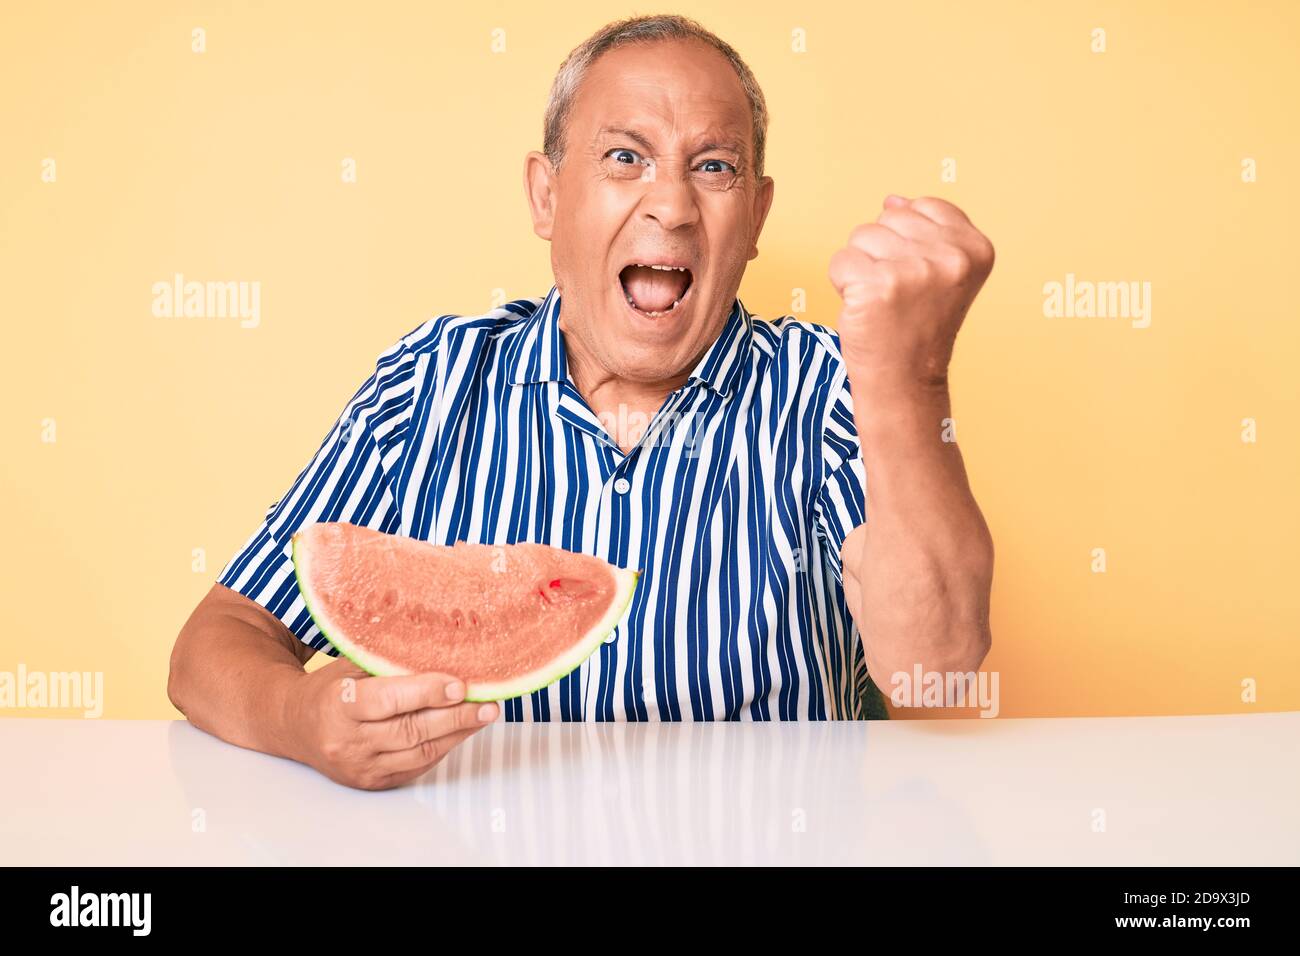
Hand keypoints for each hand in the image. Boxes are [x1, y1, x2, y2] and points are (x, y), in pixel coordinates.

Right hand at [288, 657, 498, 789]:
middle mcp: (347, 741)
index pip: (388, 701)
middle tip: (489, 704)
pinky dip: (443, 747)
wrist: (294, 726)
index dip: (426, 693)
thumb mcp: (351, 665)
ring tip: (484, 715)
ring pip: (419, 753)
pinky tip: (461, 730)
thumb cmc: (330, 687)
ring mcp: (359, 767)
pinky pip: (416, 767)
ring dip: (457, 733)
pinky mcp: (371, 782)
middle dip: (455, 717)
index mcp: (339, 705)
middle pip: (410, 731)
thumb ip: (389, 662)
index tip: (460, 684)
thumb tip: (443, 649)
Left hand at [828, 195, 993, 392]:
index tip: (917, 280)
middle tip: (897, 294)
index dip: (906, 241)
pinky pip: (840, 261)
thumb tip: (892, 200)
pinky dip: (842, 284)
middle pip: (887, 218)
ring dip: (861, 267)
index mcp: (976, 248)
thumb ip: (926, 231)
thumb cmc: (917, 326)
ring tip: (881, 301)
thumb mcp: (942, 273)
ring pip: (861, 236)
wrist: (906, 380)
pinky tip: (863, 308)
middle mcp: (952, 257)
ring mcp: (915, 270)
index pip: (920, 207)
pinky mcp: (878, 286)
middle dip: (881, 253)